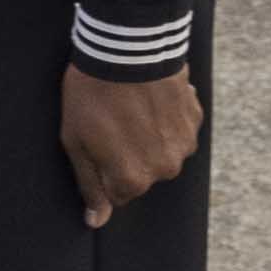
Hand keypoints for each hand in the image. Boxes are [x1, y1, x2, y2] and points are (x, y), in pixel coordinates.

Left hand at [56, 65, 201, 228]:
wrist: (126, 48)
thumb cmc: (92, 96)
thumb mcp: (76, 142)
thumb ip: (89, 185)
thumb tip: (96, 221)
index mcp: (133, 180)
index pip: (116, 193)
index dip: (103, 168)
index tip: (96, 142)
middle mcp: (164, 169)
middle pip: (142, 174)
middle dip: (127, 156)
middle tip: (113, 122)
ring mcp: (183, 144)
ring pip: (161, 152)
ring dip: (149, 138)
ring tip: (132, 108)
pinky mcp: (194, 119)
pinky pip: (177, 130)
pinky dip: (165, 120)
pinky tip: (149, 99)